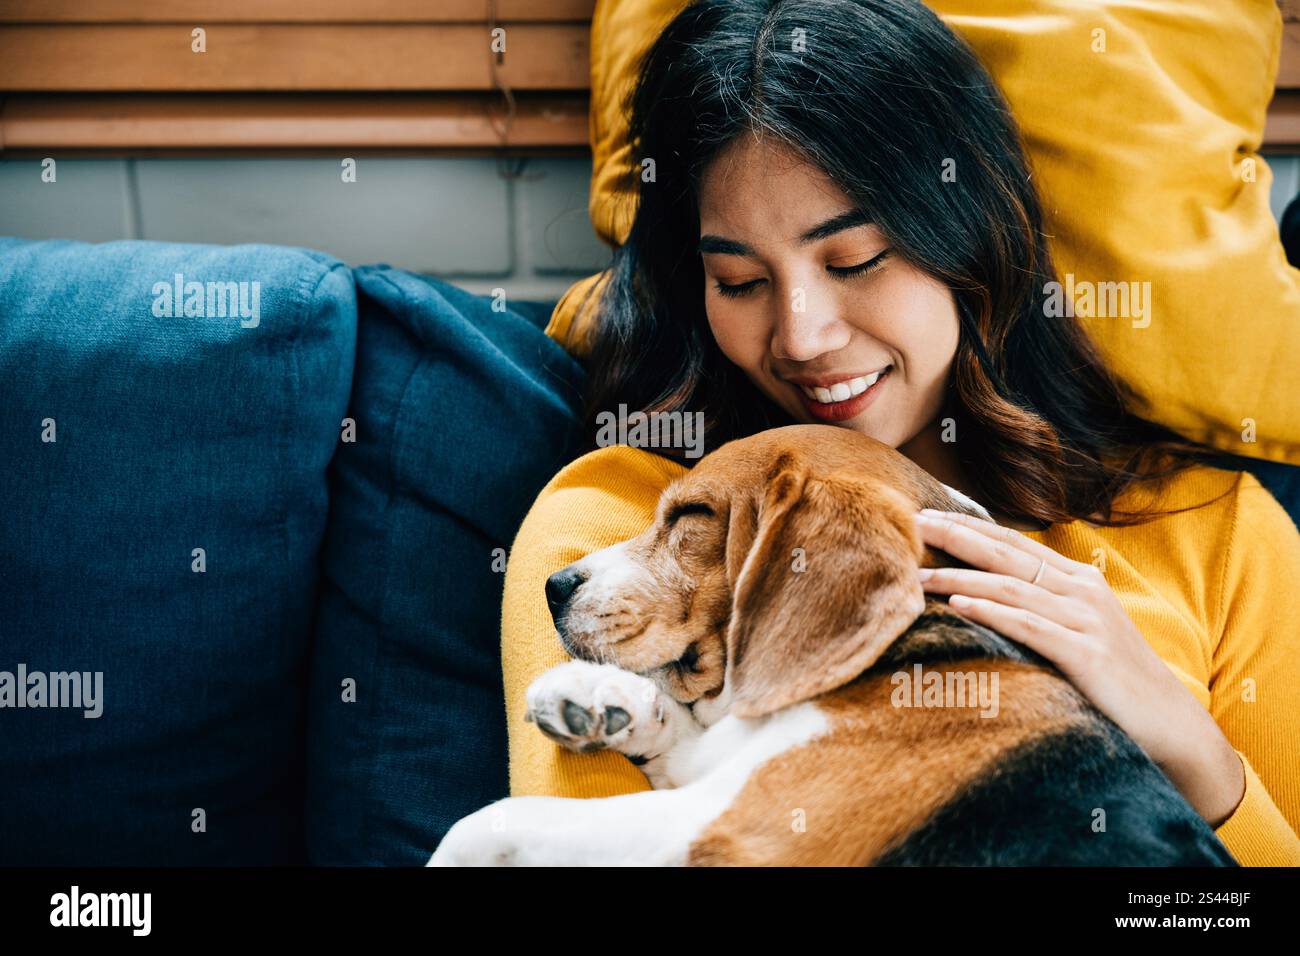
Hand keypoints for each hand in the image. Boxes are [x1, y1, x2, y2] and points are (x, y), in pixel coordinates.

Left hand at [913, 508, 1244, 827]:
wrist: (1169, 721)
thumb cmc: (1114, 676)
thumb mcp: (1080, 627)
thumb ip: (1044, 603)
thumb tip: (989, 588)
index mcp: (1078, 578)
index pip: (1012, 542)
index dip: (969, 526)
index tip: (927, 516)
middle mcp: (1082, 590)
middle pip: (1007, 555)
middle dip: (957, 537)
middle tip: (914, 525)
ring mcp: (1086, 620)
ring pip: (1011, 587)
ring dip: (960, 578)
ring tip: (919, 574)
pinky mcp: (1086, 654)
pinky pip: (1028, 626)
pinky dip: (991, 611)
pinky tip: (959, 604)